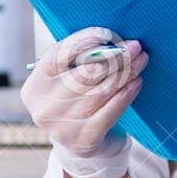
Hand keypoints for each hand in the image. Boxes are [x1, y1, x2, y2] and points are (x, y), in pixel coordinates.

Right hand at [21, 27, 147, 177]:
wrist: (79, 144)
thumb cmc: (75, 100)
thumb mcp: (66, 81)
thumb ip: (77, 60)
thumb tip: (110, 37)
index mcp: (36, 86)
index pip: (58, 56)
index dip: (83, 41)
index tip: (107, 33)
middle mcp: (44, 107)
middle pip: (84, 74)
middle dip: (114, 57)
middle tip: (134, 46)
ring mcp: (63, 127)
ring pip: (101, 92)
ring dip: (125, 73)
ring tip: (141, 60)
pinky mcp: (84, 141)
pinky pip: (110, 111)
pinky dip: (126, 94)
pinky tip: (136, 82)